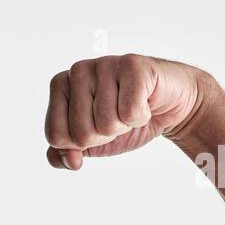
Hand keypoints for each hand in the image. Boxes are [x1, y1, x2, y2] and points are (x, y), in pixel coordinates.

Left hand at [44, 54, 207, 169]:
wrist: (170, 107)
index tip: (96, 126)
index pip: (54, 135)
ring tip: (131, 108)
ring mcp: (104, 64)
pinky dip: (141, 117)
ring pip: (106, 124)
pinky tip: (145, 102)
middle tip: (118, 116)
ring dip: (124, 125)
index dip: (80, 144)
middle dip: (104, 135)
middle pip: (80, 133)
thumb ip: (64, 155)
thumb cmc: (125, 120)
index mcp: (59, 86)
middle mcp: (78, 71)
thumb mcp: (90, 144)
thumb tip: (72, 160)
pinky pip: (129, 113)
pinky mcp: (132, 64)